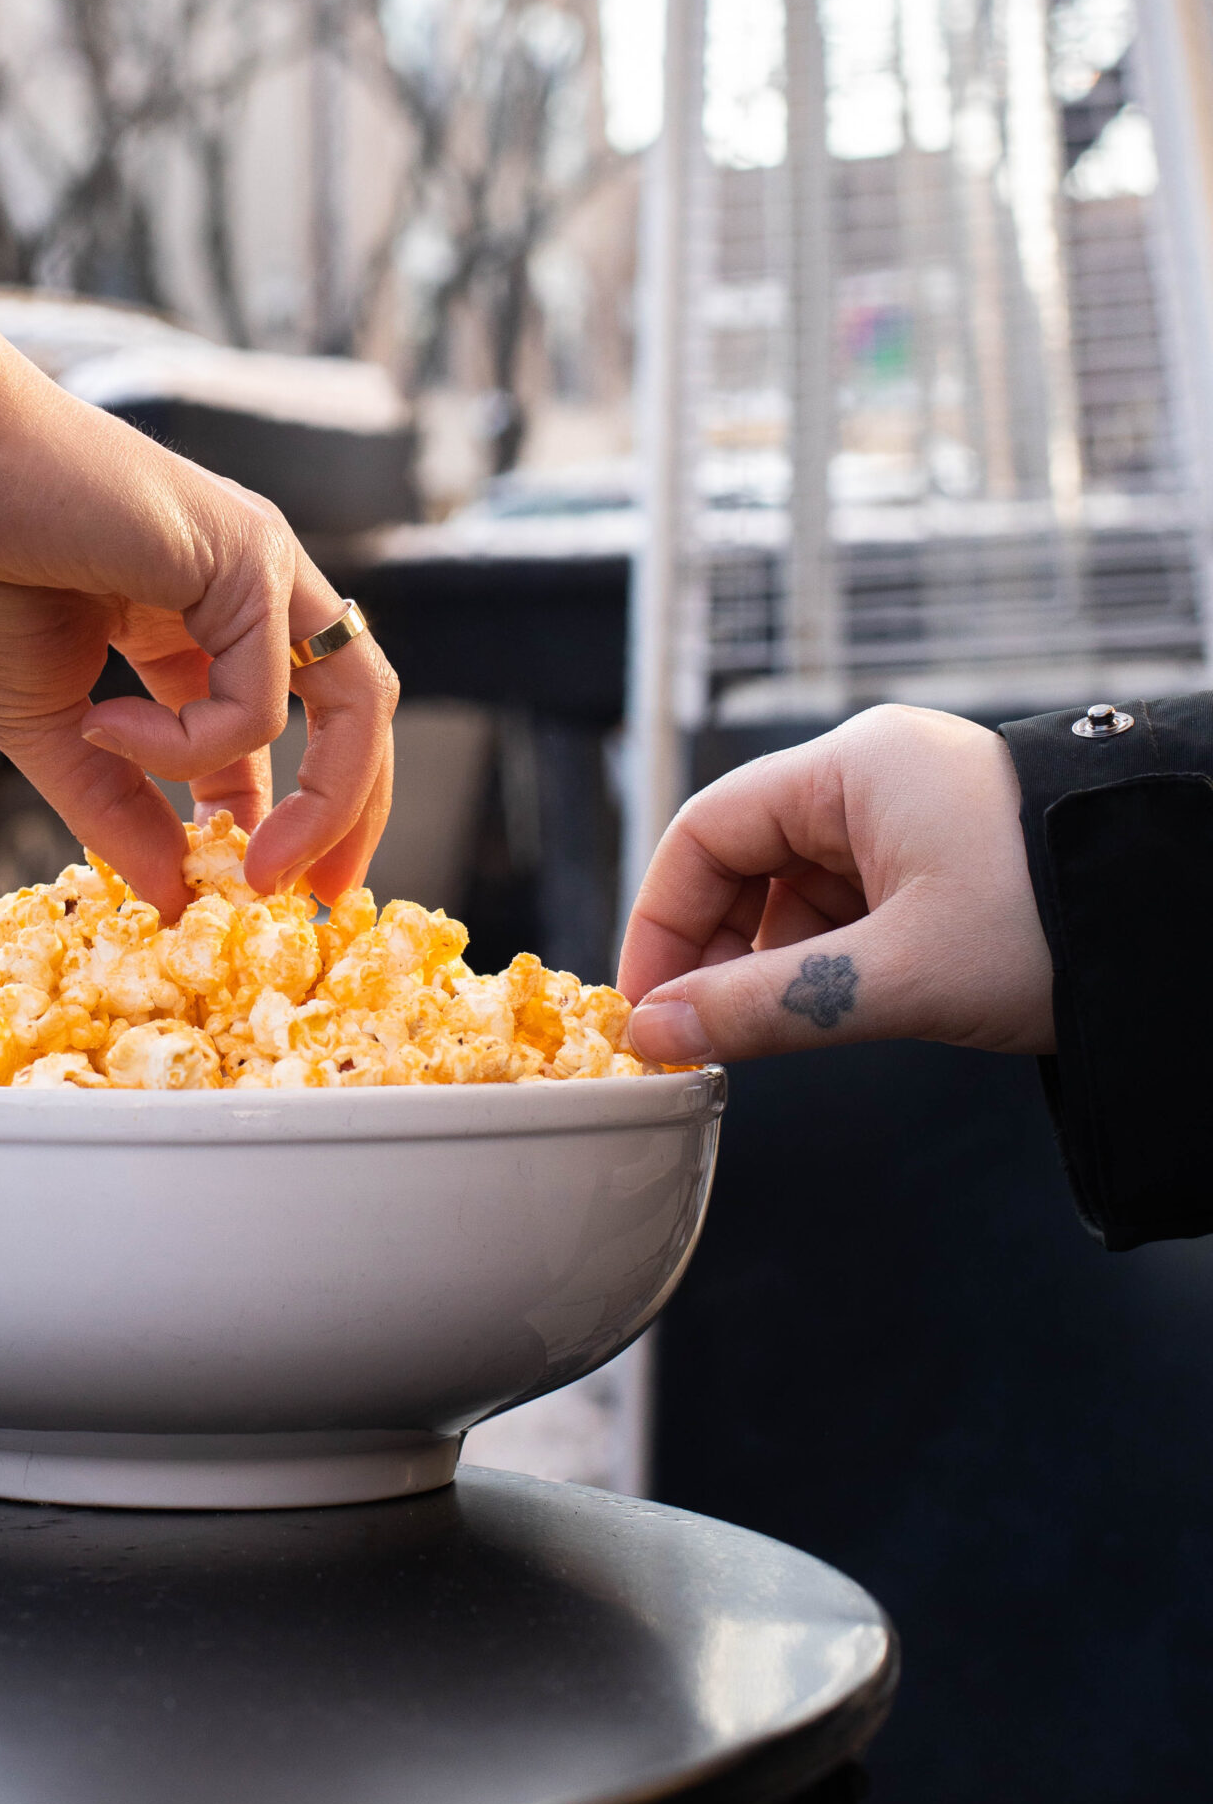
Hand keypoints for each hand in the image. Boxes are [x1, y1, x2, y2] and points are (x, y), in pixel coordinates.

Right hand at [0, 277, 398, 916]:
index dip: (284, 814)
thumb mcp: (43, 723)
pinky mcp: (249, 557)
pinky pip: (259, 697)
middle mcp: (247, 585)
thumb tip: (169, 900)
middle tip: (312, 901)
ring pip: (354, 700)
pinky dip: (187, 744)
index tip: (254, 897)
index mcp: (196, 617)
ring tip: (242, 868)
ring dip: (318, 803)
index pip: (276, 727)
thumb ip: (113, 807)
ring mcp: (258, 564)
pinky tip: (100, 721)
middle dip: (350, 813)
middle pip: (355, 711)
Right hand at [617, 704, 1054, 1064]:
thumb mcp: (897, 978)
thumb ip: (765, 1008)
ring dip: (771, 962)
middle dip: (714, 949)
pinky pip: (850, 903)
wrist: (1193, 921)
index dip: (662, 919)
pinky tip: (828, 1011)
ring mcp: (911, 814)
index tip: (646, 1005)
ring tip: (768, 1034)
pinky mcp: (944, 857)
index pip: (707, 829)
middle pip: (745, 857)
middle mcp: (874, 774)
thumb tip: (657, 1036)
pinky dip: (825, 959)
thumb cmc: (1056, 924)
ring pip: (796, 889)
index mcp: (853, 766)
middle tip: (697, 1035)